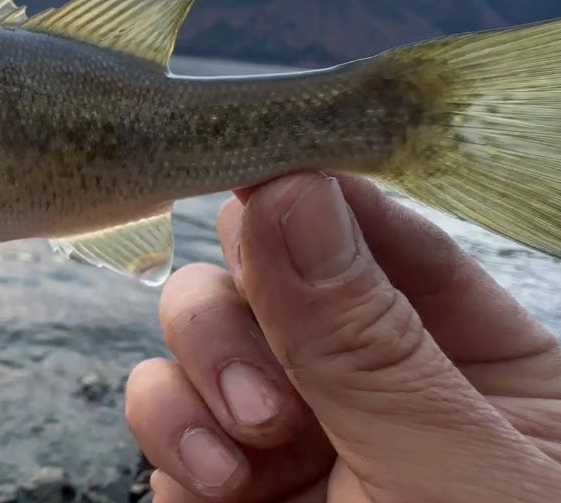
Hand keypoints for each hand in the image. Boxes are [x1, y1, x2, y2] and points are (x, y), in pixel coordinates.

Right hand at [124, 171, 560, 501]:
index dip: (309, 192)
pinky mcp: (221, 480)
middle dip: (238, 315)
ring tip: (243, 461)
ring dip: (198, 380)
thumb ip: (362, 334)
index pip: (380, 231)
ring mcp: (290, 434)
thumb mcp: (447, 461)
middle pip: (262, 270)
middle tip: (264, 392)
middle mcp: (373, 383)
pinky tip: (219, 486)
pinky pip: (163, 415)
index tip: (251, 167)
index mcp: (476, 359)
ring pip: (196, 335)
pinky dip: (171, 439)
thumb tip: (285, 186)